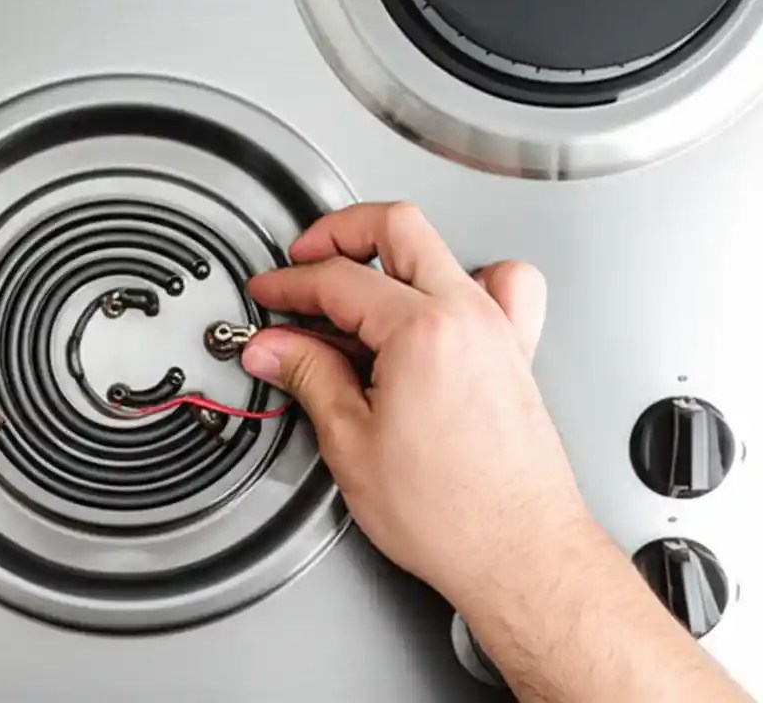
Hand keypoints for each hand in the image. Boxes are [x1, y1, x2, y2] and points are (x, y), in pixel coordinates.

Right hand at [241, 203, 583, 604]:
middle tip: (302, 262)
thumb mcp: (350, 441)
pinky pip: (505, 287)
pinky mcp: (514, 355)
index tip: (267, 295)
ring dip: (393, 253)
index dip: (289, 284)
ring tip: (356, 279)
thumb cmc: (451, 515)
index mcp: (422, 329)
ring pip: (446, 248)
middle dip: (337, 234)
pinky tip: (438, 302)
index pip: (338, 279)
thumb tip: (273, 348)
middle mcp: (469, 315)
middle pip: (396, 229)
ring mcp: (498, 330)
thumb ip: (308, 376)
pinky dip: (469, 279)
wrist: (519, 556)